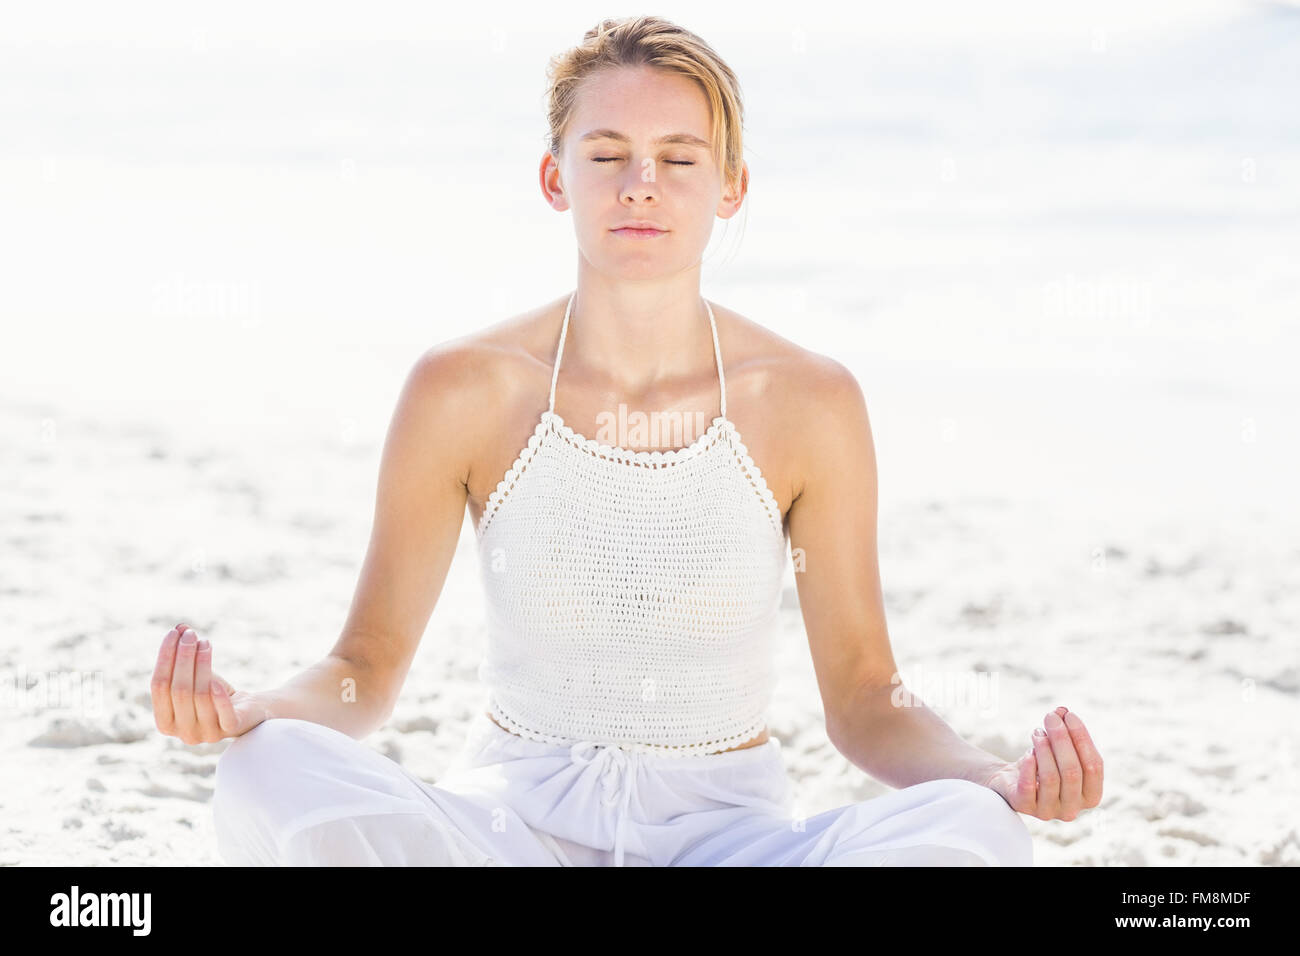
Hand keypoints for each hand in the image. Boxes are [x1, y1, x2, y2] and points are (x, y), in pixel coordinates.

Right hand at [151, 623, 268, 743]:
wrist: (248, 709)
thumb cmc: (215, 691)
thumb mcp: (196, 674)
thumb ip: (182, 654)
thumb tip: (179, 627)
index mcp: (165, 722)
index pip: (158, 687)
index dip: (165, 657)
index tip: (174, 633)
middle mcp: (183, 733)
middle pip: (178, 690)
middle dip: (183, 658)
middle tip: (191, 634)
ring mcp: (207, 734)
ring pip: (199, 695)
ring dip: (202, 665)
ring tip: (206, 643)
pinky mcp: (231, 729)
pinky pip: (223, 714)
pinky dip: (218, 696)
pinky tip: (217, 680)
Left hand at [978, 706, 1103, 820]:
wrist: (1012, 780)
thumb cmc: (1044, 763)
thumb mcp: (1059, 748)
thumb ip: (1066, 731)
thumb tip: (1063, 711)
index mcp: (1090, 796)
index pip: (1094, 766)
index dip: (1082, 738)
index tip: (1069, 715)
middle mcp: (1073, 809)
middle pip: (1072, 771)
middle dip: (1061, 739)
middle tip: (1050, 717)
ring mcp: (1049, 812)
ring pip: (1051, 777)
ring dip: (1044, 749)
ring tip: (1037, 732)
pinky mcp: (1025, 807)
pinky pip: (1028, 786)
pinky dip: (1029, 765)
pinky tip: (1028, 752)